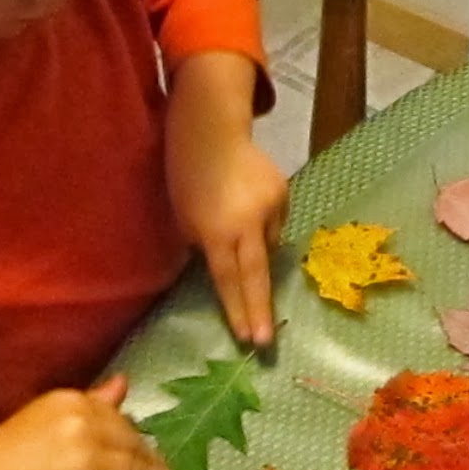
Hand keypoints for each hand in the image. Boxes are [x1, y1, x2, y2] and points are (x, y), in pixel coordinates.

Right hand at [0, 375, 170, 469]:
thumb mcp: (49, 412)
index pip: (118, 417)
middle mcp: (88, 426)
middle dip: (148, 455)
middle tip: (161, 466)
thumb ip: (92, 400)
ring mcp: (92, 462)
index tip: (144, 441)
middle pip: (131, 441)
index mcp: (76, 401)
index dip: (133, 432)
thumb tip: (123, 384)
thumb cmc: (7, 446)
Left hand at [164, 52, 288, 344]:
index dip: (238, 311)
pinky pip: (276, 224)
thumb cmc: (185, 175)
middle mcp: (248, 223)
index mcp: (218, 231)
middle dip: (260, 311)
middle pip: (257, 276)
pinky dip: (264, 227)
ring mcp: (271, 207)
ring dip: (256, 253)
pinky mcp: (283, 193)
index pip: (229, 281)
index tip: (248, 339)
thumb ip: (206, 247)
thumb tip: (225, 272)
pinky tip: (248, 210)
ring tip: (238, 233)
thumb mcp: (185, 218)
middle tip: (266, 342)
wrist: (211, 127)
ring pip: (268, 246)